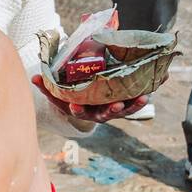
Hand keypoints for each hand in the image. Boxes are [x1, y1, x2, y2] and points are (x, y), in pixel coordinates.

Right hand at [32, 75, 149, 124]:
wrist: (88, 100)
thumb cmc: (72, 96)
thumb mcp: (58, 93)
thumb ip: (47, 86)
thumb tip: (34, 77)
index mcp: (82, 111)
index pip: (78, 111)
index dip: (77, 109)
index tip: (75, 105)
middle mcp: (99, 113)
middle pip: (107, 114)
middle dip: (113, 110)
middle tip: (117, 104)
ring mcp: (114, 109)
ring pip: (126, 110)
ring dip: (135, 105)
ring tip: (143, 97)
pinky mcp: (126, 103)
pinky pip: (137, 100)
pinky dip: (146, 93)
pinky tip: (157, 82)